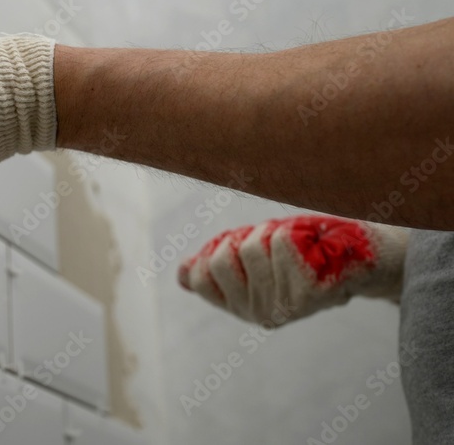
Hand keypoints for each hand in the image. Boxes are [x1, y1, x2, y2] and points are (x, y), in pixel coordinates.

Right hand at [178, 215, 407, 324]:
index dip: (214, 249)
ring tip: (299, 244)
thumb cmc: (308, 251)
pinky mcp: (305, 297)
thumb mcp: (259, 258)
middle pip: (220, 259)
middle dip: (244, 236)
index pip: (197, 277)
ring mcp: (281, 308)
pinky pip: (279, 244)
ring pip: (250, 248)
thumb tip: (181, 273)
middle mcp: (258, 314)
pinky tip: (314, 247)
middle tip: (273, 240)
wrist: (365, 257)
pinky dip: (294, 233)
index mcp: (242, 307)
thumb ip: (223, 264)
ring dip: (272, 231)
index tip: (241, 243)